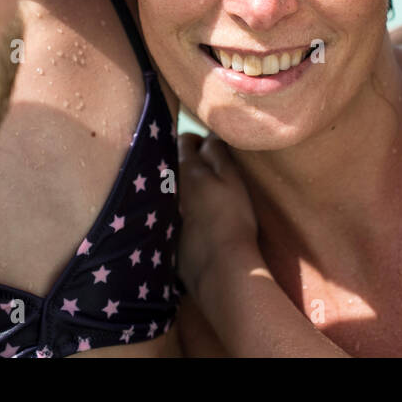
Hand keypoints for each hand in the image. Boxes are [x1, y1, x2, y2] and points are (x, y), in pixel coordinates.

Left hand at [177, 133, 261, 297]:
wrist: (222, 267)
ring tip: (206, 197)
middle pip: (175, 166)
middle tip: (210, 171)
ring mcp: (168, 214)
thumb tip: (210, 134)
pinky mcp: (171, 237)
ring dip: (187, 189)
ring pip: (175, 191)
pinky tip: (202, 223)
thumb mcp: (231, 178)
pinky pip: (176, 215)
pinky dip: (186, 213)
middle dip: (189, 164)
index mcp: (186, 170)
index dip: (197, 140)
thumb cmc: (232, 218)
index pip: (184, 140)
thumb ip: (218, 152)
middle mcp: (170, 188)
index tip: (210, 147)